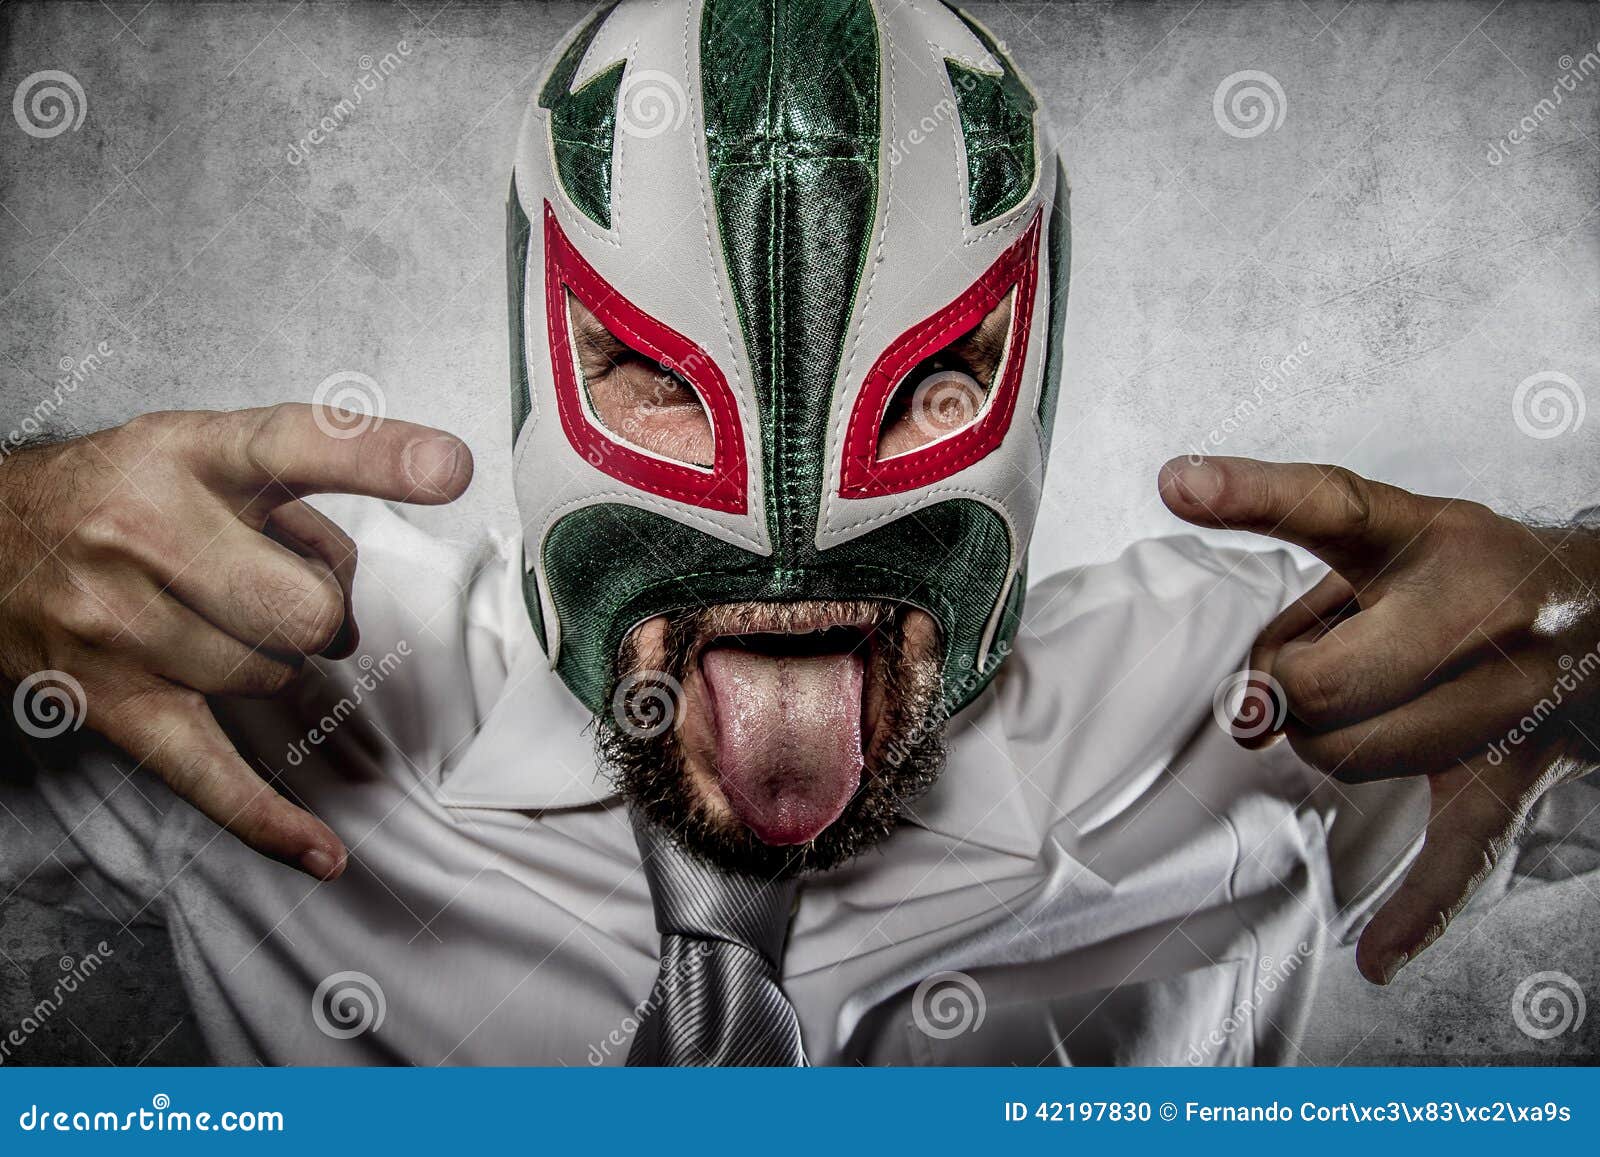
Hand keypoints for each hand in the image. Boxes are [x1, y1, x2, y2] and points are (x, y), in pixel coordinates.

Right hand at [0, 405, 471, 878]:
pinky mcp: (113, 700)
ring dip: (275, 660)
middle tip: (283, 591)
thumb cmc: (125, 493)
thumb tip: (347, 601)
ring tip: (224, 621)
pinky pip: (207, 774)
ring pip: (275, 676)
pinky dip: (268, 822)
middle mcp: (150, 529)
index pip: (299, 443)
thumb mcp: (202, 453)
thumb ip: (294, 499)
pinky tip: (323, 853)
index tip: (449, 471)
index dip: (381, 458)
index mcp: (192, 451)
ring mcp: (124, 621)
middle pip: (307, 605)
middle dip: (319, 608)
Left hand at [1159, 455, 1599, 983]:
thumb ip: (1310, 597)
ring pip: (1356, 757)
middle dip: (1286, 687)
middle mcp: (1476, 611)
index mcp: (1428, 538)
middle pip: (1323, 679)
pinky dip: (1416, 907)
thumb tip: (1249, 692)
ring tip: (1358, 708)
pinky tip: (1376, 953)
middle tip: (1299, 676)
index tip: (1180, 483)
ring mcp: (1504, 699)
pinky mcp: (1517, 771)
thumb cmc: (1472, 578)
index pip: (1332, 507)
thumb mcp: (1398, 544)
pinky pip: (1460, 849)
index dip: (1251, 493)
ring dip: (1324, 746)